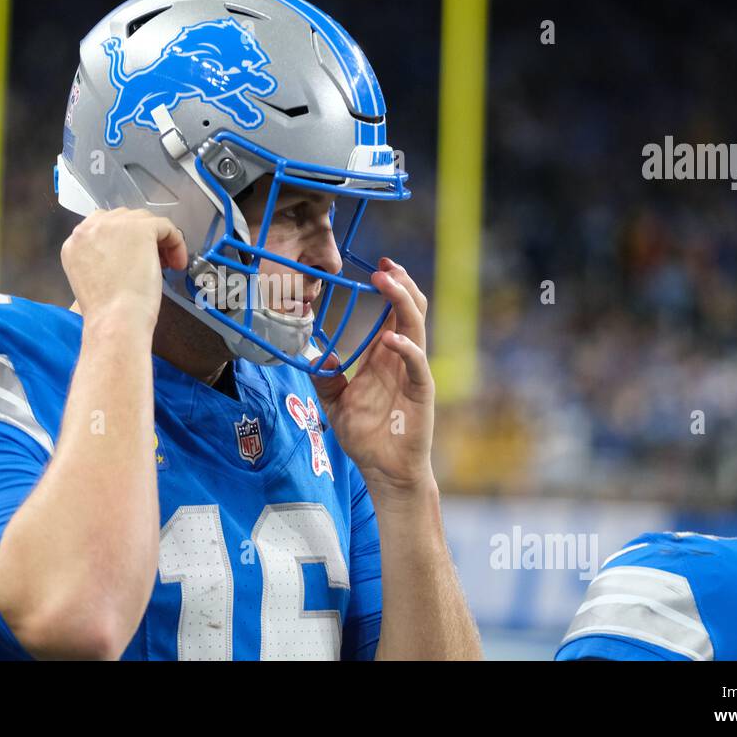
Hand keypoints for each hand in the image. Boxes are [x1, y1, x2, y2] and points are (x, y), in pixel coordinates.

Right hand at [60, 208, 187, 329]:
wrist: (115, 318)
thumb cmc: (105, 311)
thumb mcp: (91, 279)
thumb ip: (100, 259)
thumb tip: (124, 254)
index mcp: (74, 242)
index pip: (102, 228)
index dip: (122, 242)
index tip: (134, 261)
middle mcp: (90, 227)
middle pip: (123, 220)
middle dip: (140, 239)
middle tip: (153, 262)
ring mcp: (114, 225)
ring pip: (144, 220)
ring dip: (157, 240)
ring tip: (166, 264)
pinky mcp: (140, 228)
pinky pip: (164, 225)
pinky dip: (175, 241)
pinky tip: (177, 262)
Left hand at [310, 258, 434, 496]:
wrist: (385, 471)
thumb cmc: (366, 436)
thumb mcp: (335, 403)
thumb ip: (325, 378)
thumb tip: (317, 355)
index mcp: (383, 356)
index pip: (392, 311)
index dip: (390, 286)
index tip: (377, 266)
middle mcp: (401, 358)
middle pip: (410, 310)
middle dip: (400, 284)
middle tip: (384, 266)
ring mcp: (413, 373)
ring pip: (416, 327)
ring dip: (403, 301)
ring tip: (388, 282)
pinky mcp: (420, 392)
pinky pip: (416, 364)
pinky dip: (405, 348)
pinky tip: (390, 339)